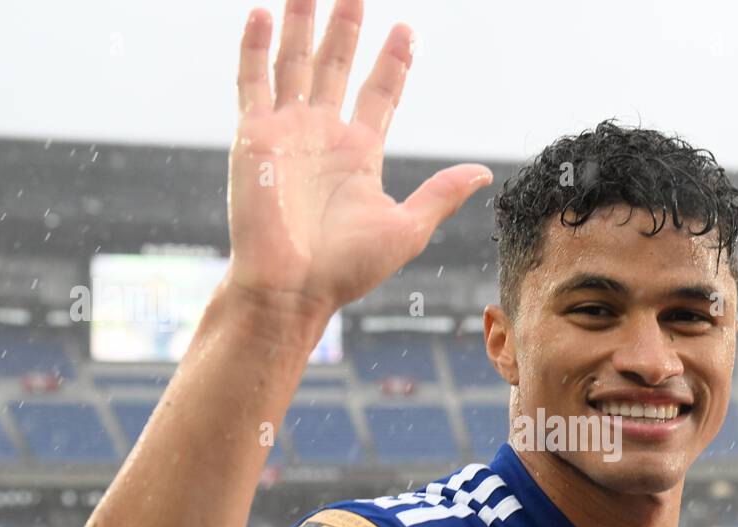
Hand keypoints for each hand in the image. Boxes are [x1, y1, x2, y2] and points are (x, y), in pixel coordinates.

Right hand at [225, 0, 491, 346]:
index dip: (393, 62)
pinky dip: (257, 47)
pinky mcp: (254, 136)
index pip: (380, 94)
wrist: (291, 289)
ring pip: (296, 64)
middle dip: (347, 29)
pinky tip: (265, 12)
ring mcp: (287, 133)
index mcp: (359, 154)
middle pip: (337, 67)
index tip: (407, 30)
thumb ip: (441, 194)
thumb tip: (484, 173)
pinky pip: (253, 81)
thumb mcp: (407, 228)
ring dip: (303, 24)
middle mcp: (322, 137)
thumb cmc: (346, 269)